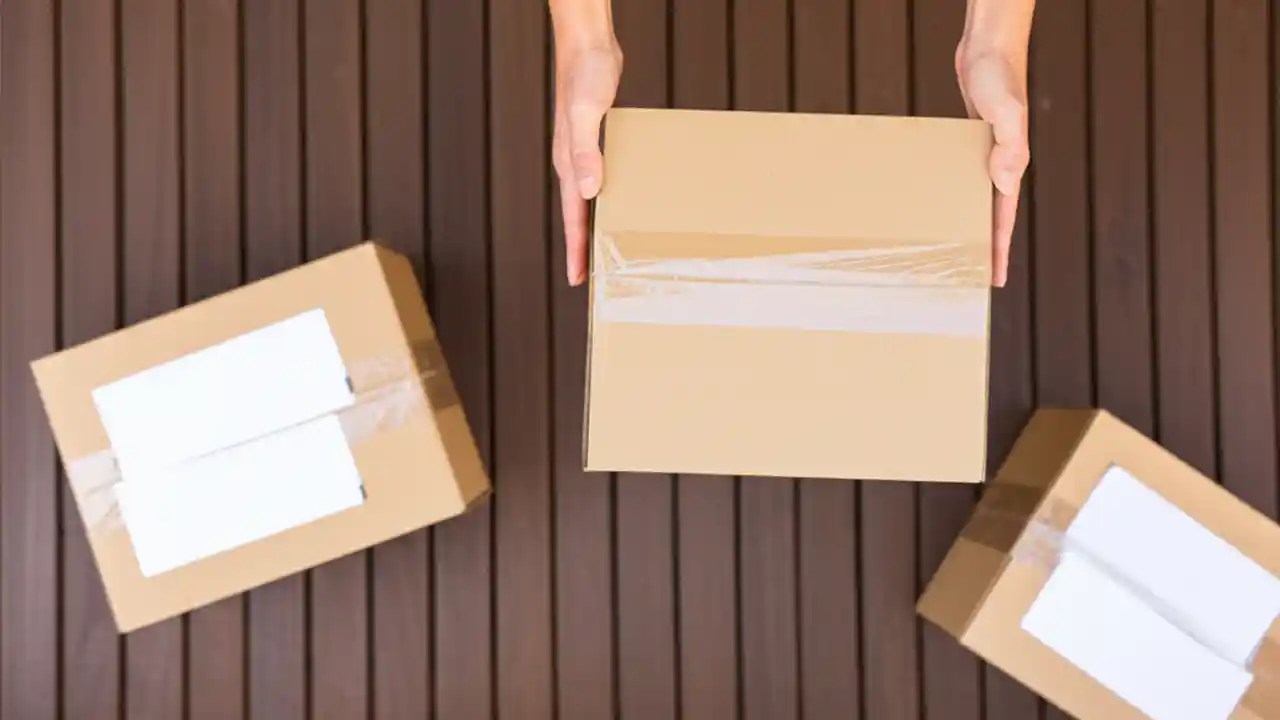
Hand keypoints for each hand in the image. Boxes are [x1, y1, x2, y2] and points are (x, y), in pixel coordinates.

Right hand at [551, 8, 622, 285]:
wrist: (587, 44)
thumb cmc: (585, 74)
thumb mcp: (586, 114)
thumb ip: (585, 152)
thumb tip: (588, 192)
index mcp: (567, 165)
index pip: (571, 219)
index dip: (576, 251)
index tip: (578, 279)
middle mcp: (572, 165)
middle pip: (578, 216)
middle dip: (584, 248)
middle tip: (595, 277)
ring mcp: (585, 154)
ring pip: (590, 200)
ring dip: (598, 225)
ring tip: (611, 249)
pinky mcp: (598, 142)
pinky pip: (603, 179)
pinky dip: (610, 197)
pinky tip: (626, 201)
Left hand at [956, 1, 1033, 286]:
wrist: (989, 48)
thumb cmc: (1000, 76)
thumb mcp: (1006, 110)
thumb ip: (1010, 144)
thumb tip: (1005, 179)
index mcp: (1008, 168)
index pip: (1004, 221)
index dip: (1000, 251)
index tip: (995, 279)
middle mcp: (997, 168)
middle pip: (988, 218)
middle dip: (980, 248)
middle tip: (963, 278)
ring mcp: (981, 157)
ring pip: (971, 201)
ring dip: (962, 224)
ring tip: (945, 250)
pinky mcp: (966, 145)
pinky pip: (956, 179)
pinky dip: (946, 195)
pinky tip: (929, 205)